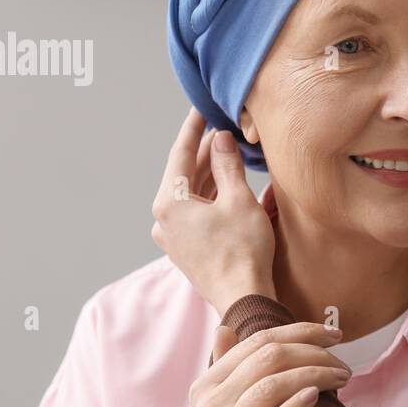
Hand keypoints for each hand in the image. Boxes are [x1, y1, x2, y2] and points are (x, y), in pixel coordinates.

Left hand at [152, 108, 276, 316]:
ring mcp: (173, 237)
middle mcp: (164, 219)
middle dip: (204, 151)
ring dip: (209, 174)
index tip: (201, 108)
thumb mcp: (238, 199)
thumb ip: (227, 165)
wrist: (243, 298)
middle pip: (184, 174)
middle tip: (221, 129)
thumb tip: (220, 139)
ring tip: (227, 153)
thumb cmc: (242, 251)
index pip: (180, 153)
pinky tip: (226, 186)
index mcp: (169, 202)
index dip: (194, 128)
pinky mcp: (187, 249)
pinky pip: (196, 213)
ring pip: (191, 194)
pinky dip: (210, 196)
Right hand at [159, 322, 350, 406]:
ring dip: (314, 375)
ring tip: (343, 377)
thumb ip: (226, 372)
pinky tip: (316, 397)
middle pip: (267, 359)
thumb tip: (226, 327)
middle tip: (344, 360)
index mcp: (205, 388)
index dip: (299, 330)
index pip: (256, 342)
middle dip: (313, 351)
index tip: (335, 333)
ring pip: (269, 387)